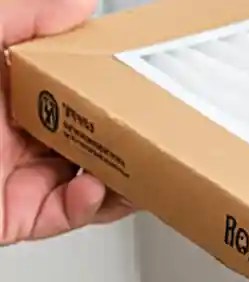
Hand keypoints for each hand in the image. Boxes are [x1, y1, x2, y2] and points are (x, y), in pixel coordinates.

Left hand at [1, 0, 131, 245]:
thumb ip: (20, 17)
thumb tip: (78, 5)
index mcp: (1, 86)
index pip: (70, 82)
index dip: (111, 83)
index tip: (141, 81)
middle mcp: (9, 131)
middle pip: (90, 133)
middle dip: (129, 133)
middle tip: (156, 129)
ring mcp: (12, 175)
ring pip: (91, 178)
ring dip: (122, 174)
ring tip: (140, 164)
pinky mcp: (13, 217)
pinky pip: (66, 213)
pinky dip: (89, 204)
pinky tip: (94, 186)